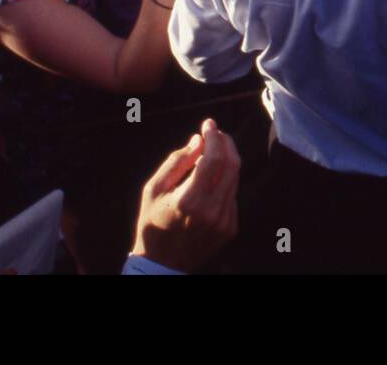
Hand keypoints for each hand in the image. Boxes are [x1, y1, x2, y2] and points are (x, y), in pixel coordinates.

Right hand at [132, 119, 239, 271]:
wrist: (161, 264)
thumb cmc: (152, 223)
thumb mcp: (153, 189)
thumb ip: (177, 161)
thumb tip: (198, 139)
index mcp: (190, 201)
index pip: (213, 159)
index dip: (214, 136)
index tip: (209, 123)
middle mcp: (212, 211)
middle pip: (232, 165)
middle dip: (225, 143)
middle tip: (216, 132)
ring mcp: (224, 221)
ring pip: (235, 179)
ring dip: (227, 160)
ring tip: (214, 150)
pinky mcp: (231, 228)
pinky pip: (233, 195)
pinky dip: (225, 180)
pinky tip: (212, 178)